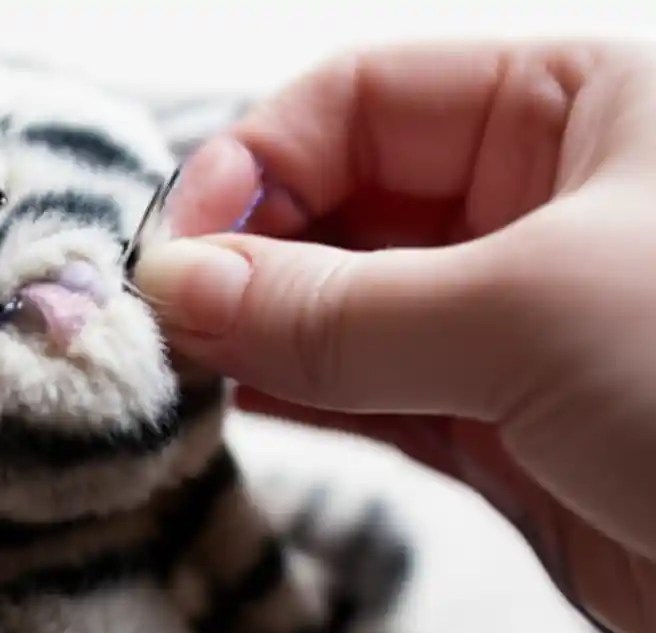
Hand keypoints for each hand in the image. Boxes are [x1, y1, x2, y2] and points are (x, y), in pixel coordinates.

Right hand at [136, 41, 655, 632]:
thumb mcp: (534, 311)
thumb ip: (341, 305)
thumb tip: (187, 286)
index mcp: (573, 110)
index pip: (359, 100)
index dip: (255, 164)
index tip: (180, 247)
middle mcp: (533, 206)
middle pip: (339, 202)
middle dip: (245, 254)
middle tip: (166, 317)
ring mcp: (508, 322)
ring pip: (342, 305)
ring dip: (256, 330)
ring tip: (178, 363)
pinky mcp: (496, 426)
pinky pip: (365, 392)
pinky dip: (294, 396)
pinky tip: (231, 399)